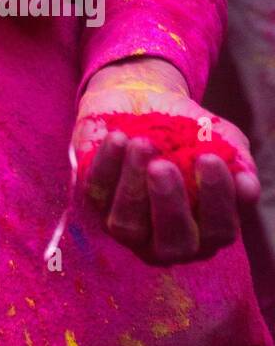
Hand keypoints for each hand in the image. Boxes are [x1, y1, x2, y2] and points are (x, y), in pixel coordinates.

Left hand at [73, 58, 258, 263]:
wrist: (143, 102)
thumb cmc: (189, 129)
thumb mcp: (220, 139)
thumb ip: (239, 161)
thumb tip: (248, 186)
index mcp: (207, 230)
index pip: (218, 231)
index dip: (217, 201)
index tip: (209, 159)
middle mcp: (168, 240)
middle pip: (172, 243)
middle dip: (168, 204)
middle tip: (164, 165)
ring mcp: (128, 227)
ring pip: (127, 225)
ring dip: (133, 184)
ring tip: (142, 143)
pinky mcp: (96, 203)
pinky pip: (97, 193)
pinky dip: (107, 165)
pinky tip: (118, 138)